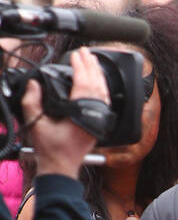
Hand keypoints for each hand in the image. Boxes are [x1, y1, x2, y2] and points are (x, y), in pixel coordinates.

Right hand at [24, 47, 109, 178]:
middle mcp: (93, 117)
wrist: (61, 167)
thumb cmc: (50, 149)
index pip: (83, 84)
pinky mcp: (99, 125)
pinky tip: (97, 81)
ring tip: (93, 61)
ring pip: (103, 93)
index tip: (76, 55)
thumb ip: (32, 102)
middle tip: (86, 52)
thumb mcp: (35, 123)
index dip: (80, 67)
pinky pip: (104, 102)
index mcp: (80, 114)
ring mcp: (98, 121)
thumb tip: (34, 84)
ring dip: (98, 75)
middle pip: (97, 85)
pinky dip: (101, 88)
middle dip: (91, 66)